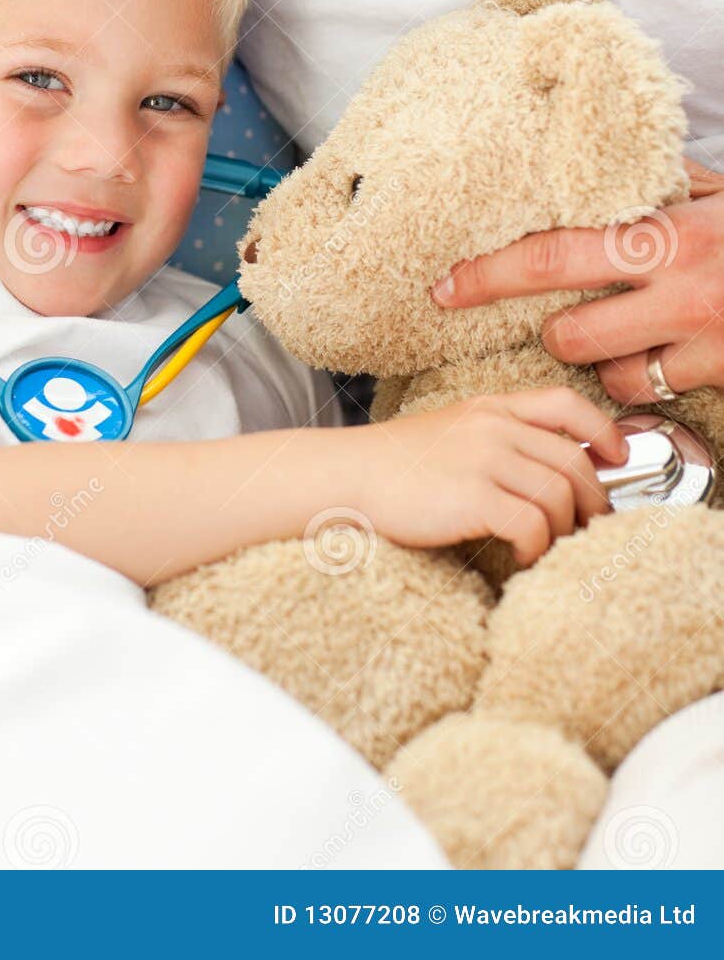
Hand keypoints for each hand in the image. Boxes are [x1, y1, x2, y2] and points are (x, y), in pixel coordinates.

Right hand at [360, 389, 626, 565]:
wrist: (344, 477)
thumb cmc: (394, 466)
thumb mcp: (451, 432)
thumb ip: (497, 439)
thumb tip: (547, 472)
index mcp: (489, 408)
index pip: (565, 403)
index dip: (603, 428)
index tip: (617, 455)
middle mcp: (492, 427)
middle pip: (573, 461)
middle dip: (593, 501)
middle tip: (589, 528)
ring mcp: (482, 459)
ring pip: (559, 496)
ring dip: (566, 530)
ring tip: (551, 548)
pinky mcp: (472, 496)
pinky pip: (533, 525)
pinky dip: (537, 548)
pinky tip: (522, 557)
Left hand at [433, 161, 723, 402]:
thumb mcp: (720, 193)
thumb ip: (667, 187)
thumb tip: (617, 172)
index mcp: (667, 233)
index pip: (551, 255)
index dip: (489, 275)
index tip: (445, 286)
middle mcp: (680, 291)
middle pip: (570, 333)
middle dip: (553, 332)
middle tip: (557, 321)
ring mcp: (705, 342)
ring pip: (612, 375)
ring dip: (603, 363)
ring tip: (619, 340)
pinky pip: (661, 394)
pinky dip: (649, 382)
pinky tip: (662, 361)